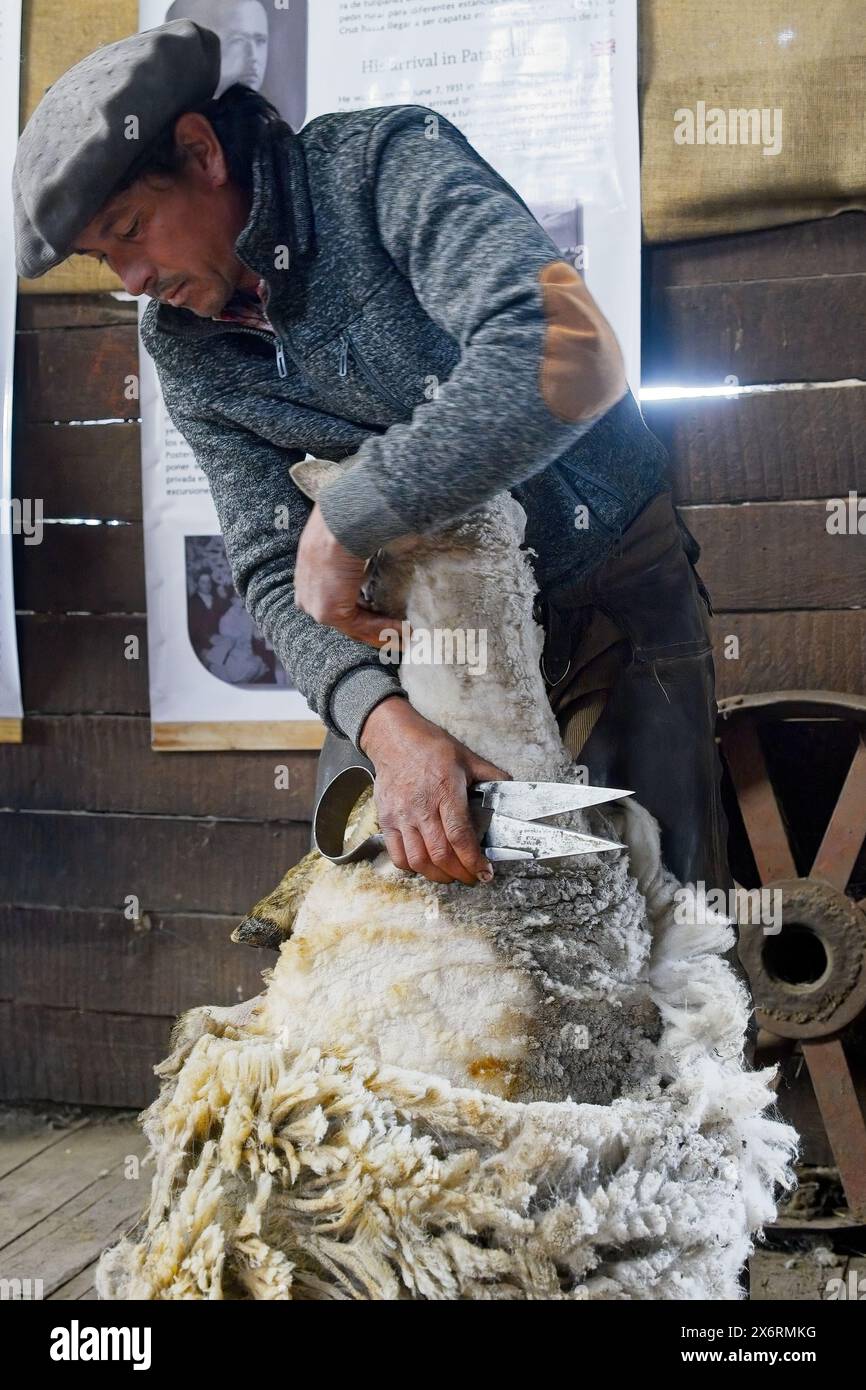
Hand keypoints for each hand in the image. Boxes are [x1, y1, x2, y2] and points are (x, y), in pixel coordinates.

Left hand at [294, 503, 399, 645]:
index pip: (335, 602)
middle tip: (396, 637)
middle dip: (372, 630)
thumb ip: (357, 556)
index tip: (383, 618)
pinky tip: (404, 628)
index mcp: (307, 579)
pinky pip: (361, 627)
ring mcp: (316, 607)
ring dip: (382, 632)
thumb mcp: (346, 542)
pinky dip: (385, 629)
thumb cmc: (346, 523)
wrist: (341, 523)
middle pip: (344, 620)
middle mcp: (307, 596)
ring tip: (406, 635)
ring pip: (354, 627)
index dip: (362, 612)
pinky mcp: (329, 613)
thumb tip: (389, 549)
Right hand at [360, 696, 510, 885]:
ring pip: (418, 859)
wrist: (394, 738)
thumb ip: (491, 777)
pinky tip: (425, 865)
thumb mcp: (467, 758)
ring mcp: (401, 815)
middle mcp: (422, 807)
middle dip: (460, 873)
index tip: (485, 872)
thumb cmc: (431, 747)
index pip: (460, 836)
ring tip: (451, 875)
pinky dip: (412, 868)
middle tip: (472, 877)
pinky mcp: (386, 819)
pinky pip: (397, 855)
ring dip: (438, 875)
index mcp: (446, 791)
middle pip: (440, 854)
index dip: (474, 860)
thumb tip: (511, 789)